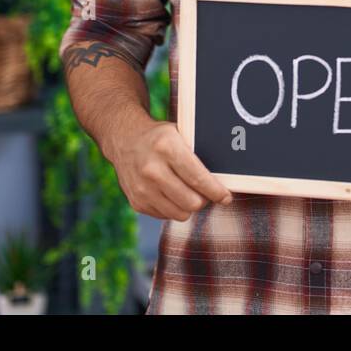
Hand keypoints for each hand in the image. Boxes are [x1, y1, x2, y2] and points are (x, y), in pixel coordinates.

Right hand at [106, 118, 232, 221]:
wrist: (125, 140)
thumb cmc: (160, 138)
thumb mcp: (180, 134)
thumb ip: (198, 154)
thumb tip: (222, 179)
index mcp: (167, 147)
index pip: (198, 178)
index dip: (216, 191)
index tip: (226, 197)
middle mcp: (152, 169)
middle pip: (192, 202)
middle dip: (204, 199)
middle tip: (205, 192)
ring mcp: (142, 188)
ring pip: (180, 213)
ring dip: (188, 206)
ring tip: (188, 192)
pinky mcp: (136, 202)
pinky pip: (166, 215)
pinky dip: (173, 207)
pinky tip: (170, 192)